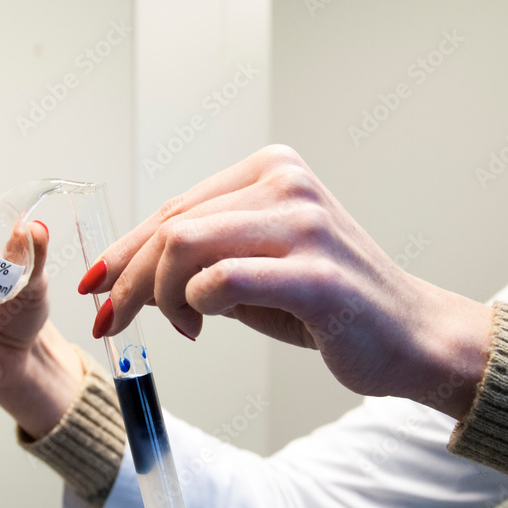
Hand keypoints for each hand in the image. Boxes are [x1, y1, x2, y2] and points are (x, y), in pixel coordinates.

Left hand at [80, 145, 491, 418]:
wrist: (412, 336)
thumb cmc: (329, 304)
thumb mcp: (256, 267)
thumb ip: (200, 258)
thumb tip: (127, 273)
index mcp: (272, 171)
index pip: (175, 207)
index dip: (125, 250)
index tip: (95, 284)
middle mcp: (286, 184)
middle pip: (171, 225)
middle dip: (129, 279)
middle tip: (114, 318)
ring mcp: (304, 224)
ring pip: (184, 245)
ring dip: (160, 294)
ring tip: (179, 325)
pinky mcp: (316, 273)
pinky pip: (222, 281)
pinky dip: (195, 307)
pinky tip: (203, 325)